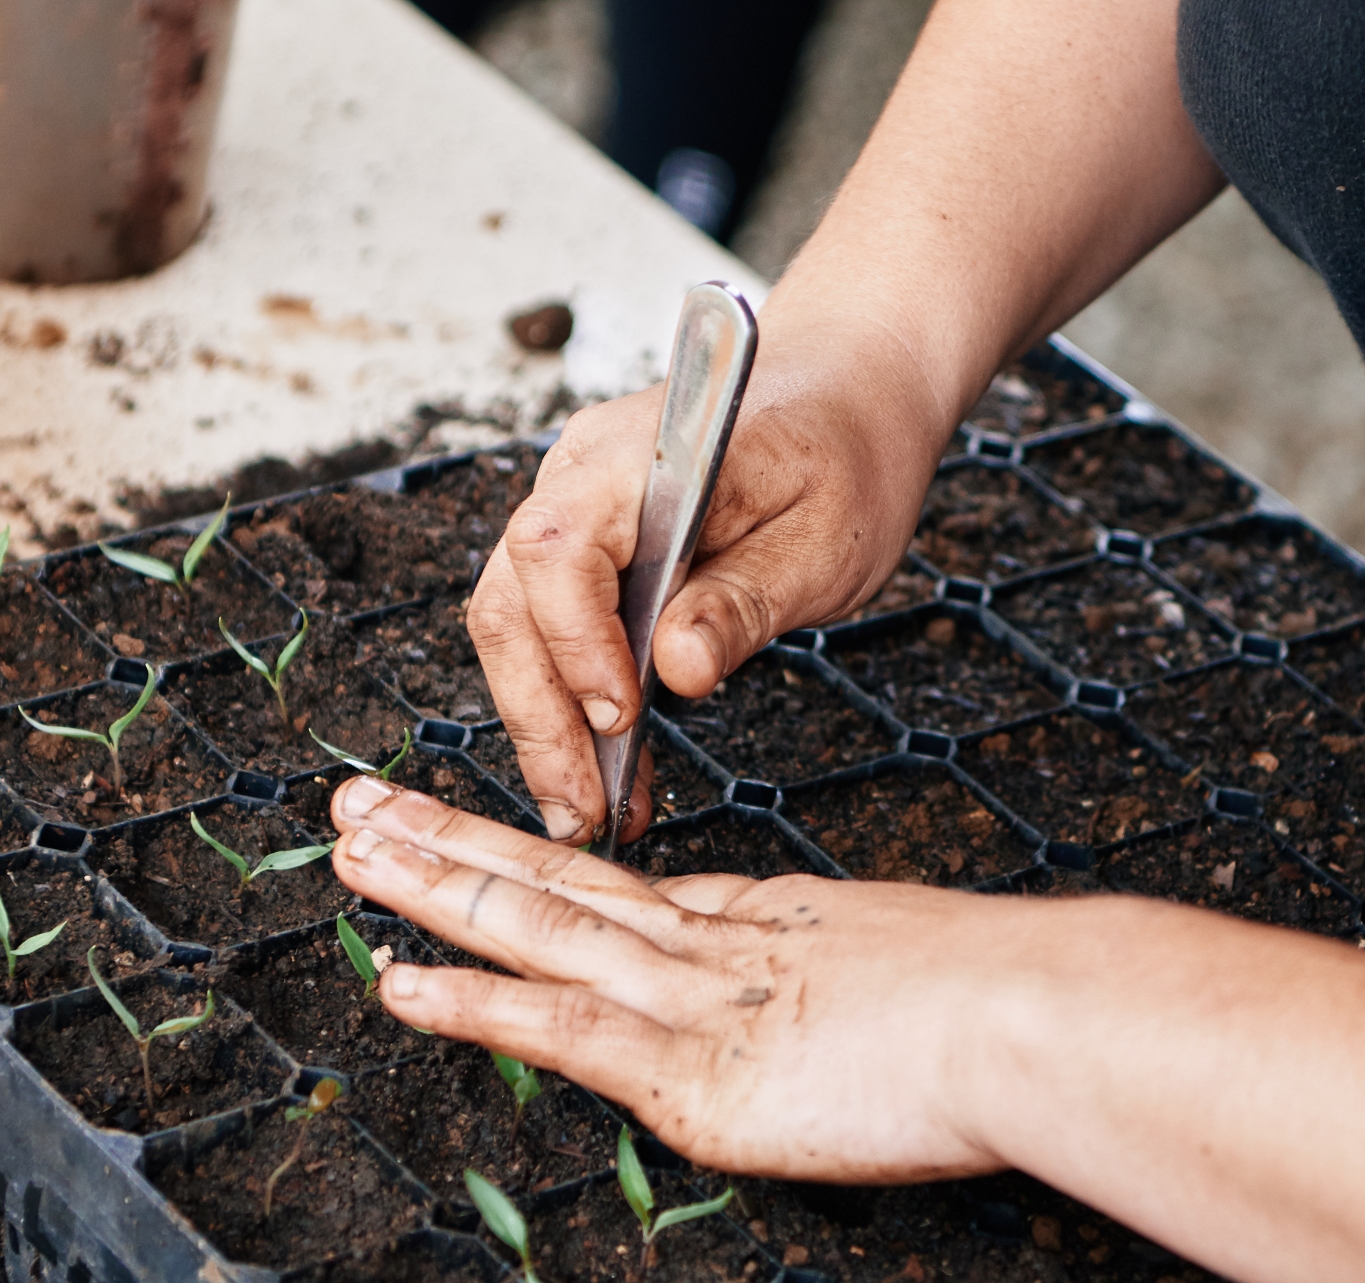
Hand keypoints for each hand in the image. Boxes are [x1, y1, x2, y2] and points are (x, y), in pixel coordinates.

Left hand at [327, 774, 1069, 1180]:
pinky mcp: (690, 1070)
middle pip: (558, 879)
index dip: (538, 855)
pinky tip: (396, 983)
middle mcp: (712, 947)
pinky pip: (558, 1028)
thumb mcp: (933, 980)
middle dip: (450, 841)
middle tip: (362, 802)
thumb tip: (894, 1018)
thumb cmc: (1015, 1007)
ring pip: (537, 926)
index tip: (479, 834)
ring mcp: (693, 1002)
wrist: (1034, 1015)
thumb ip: (879, 995)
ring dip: (431, 888)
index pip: (626, 889)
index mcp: (767, 924)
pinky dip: (471, 1004)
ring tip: (345, 850)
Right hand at [468, 336, 947, 843]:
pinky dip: (569, 699)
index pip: (558, 550)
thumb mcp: (826, 540)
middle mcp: (583, 473)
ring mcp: (575, 504)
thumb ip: (746, 601)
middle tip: (583, 812)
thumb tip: (678, 671)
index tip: (621, 720)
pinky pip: (551, 623)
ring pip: (517, 622)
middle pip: (512, 600)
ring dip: (545, 723)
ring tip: (590, 809)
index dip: (577, 644)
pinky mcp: (588, 542)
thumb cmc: (849, 452)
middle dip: (539, 717)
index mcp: (643, 456)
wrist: (852, 388)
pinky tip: (607, 764)